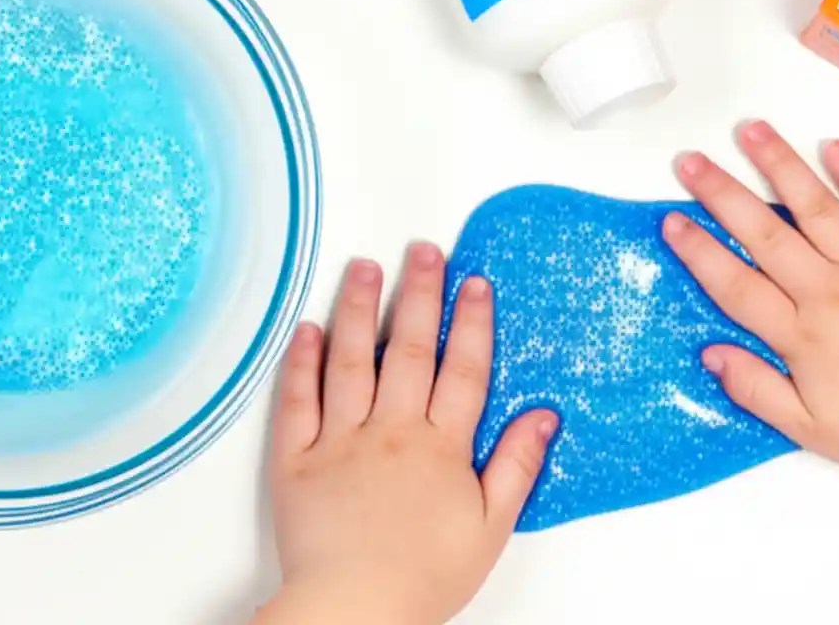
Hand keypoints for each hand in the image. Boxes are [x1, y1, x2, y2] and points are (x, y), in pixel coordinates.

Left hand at [257, 245, 558, 624]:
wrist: (354, 611)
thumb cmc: (424, 576)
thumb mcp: (490, 527)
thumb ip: (516, 465)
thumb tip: (543, 416)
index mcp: (441, 446)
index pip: (462, 369)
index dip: (471, 322)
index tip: (475, 282)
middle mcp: (391, 431)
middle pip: (408, 350)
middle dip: (418, 294)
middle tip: (423, 249)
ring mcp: (339, 441)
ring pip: (350, 361)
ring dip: (358, 309)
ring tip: (364, 266)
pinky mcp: (295, 460)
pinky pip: (297, 400)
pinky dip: (301, 362)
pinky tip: (308, 329)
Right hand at [663, 121, 838, 487]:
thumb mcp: (810, 430)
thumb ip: (755, 389)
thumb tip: (711, 352)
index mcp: (802, 336)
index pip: (737, 284)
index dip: (699, 252)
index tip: (672, 221)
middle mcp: (832, 291)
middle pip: (766, 233)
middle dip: (722, 193)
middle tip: (690, 161)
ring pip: (817, 206)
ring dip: (781, 165)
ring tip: (750, 130)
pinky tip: (833, 146)